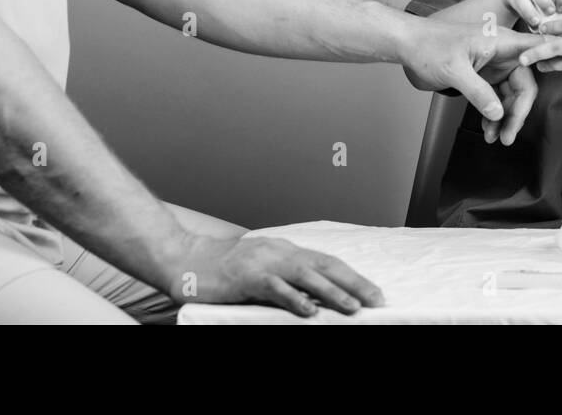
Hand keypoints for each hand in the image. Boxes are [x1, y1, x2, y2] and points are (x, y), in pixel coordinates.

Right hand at [170, 234, 384, 316]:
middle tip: (377, 299)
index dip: (351, 276)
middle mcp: (279, 252)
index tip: (373, 291)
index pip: (326, 261)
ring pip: (306, 275)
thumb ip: (285, 279)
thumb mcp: (260, 269)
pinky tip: (309, 311)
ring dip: (332, 292)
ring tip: (353, 306)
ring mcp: (263, 262)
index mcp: (284, 250)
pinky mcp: (246, 277)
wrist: (185, 260)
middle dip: (354, 282)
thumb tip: (314, 297)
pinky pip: (275, 288)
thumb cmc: (222, 270)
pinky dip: (294, 299)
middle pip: (324, 265)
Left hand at [401, 17, 552, 130]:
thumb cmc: (429, 46)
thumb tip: (498, 114)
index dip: (550, 64)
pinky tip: (488, 129)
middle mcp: (503, 52)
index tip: (552, 83)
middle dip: (517, 112)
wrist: (408, 45)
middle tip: (508, 136)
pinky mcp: (485, 76)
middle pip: (524, 84)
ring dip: (505, 118)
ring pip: (511, 95)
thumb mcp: (454, 69)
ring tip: (496, 138)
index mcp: (502, 41)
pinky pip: (497, 98)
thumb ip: (477, 91)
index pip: (537, 51)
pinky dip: (494, 114)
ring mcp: (495, 65)